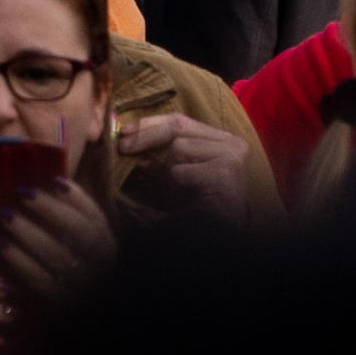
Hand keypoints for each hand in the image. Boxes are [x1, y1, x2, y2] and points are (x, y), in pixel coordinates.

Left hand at [0, 176, 115, 307]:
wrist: (75, 307)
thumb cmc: (70, 262)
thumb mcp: (78, 238)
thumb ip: (69, 211)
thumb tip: (51, 181)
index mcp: (107, 244)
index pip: (95, 217)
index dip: (76, 198)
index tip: (53, 181)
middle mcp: (99, 264)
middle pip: (77, 232)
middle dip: (48, 210)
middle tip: (22, 194)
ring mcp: (80, 285)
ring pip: (57, 255)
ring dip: (28, 233)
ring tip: (6, 216)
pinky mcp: (59, 303)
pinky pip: (39, 280)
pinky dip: (20, 261)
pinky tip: (3, 246)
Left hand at [112, 109, 252, 213]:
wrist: (221, 234)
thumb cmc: (199, 207)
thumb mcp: (175, 175)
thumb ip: (159, 156)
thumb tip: (129, 140)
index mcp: (223, 140)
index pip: (181, 120)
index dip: (150, 123)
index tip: (124, 130)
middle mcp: (233, 143)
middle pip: (178, 127)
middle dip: (145, 136)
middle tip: (122, 147)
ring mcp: (232, 156)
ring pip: (179, 148)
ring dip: (169, 170)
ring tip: (180, 189)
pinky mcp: (225, 172)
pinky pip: (182, 170)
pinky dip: (177, 185)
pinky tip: (190, 197)